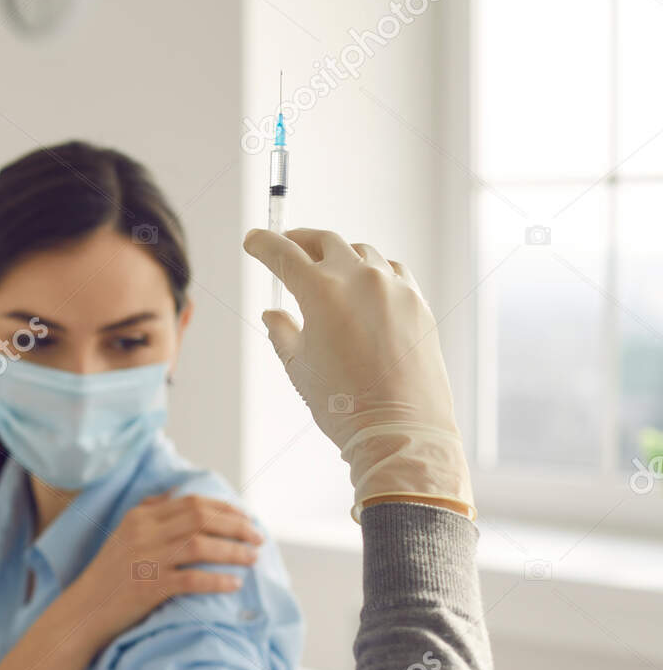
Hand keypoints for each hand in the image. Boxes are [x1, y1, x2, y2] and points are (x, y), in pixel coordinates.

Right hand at [69, 492, 262, 645]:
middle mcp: (143, 533)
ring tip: (253, 558)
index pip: (191, 502)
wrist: (84, 610)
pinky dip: (217, 580)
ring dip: (232, 551)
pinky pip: (192, 579)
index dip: (225, 508)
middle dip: (236, 526)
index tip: (246, 517)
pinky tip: (234, 584)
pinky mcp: (149, 587)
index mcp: (139, 517)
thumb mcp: (123, 533)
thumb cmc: (108, 574)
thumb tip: (175, 492)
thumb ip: (148, 510)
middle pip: (200, 518)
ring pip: (200, 545)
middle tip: (258, 538)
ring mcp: (145, 559)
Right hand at [243, 228, 473, 519]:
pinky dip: (373, 270)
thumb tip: (273, 313)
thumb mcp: (299, 367)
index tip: (253, 241)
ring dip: (338, 254)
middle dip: (300, 241)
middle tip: (286, 246)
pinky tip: (365, 285)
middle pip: (325, 241)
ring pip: (361, 252)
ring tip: (326, 268)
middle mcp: (360, 278)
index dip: (263, 244)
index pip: (283, 253)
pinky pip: (392, 270)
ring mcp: (393, 287)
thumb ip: (282, 332)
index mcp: (320, 291)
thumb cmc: (343, 404)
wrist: (400, 428)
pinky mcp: (417, 301)